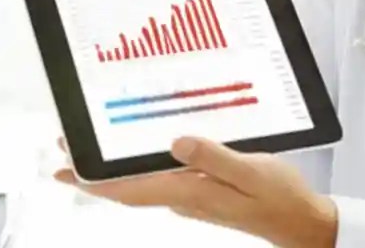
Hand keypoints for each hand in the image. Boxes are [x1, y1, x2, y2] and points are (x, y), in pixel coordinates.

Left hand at [54, 137, 337, 247]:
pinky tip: (143, 149)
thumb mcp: (252, 171)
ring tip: (93, 147)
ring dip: (115, 167)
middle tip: (65, 147)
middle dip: (94, 171)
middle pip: (128, 186)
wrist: (300, 222)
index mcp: (191, 192)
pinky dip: (142, 166)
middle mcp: (184, 197)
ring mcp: (192, 197)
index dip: (94, 181)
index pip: (130, 188)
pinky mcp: (202, 192)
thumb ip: (214, 156)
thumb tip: (177, 142)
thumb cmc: (280, 197)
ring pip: (143, 182)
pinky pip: (163, 178)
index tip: (64, 169)